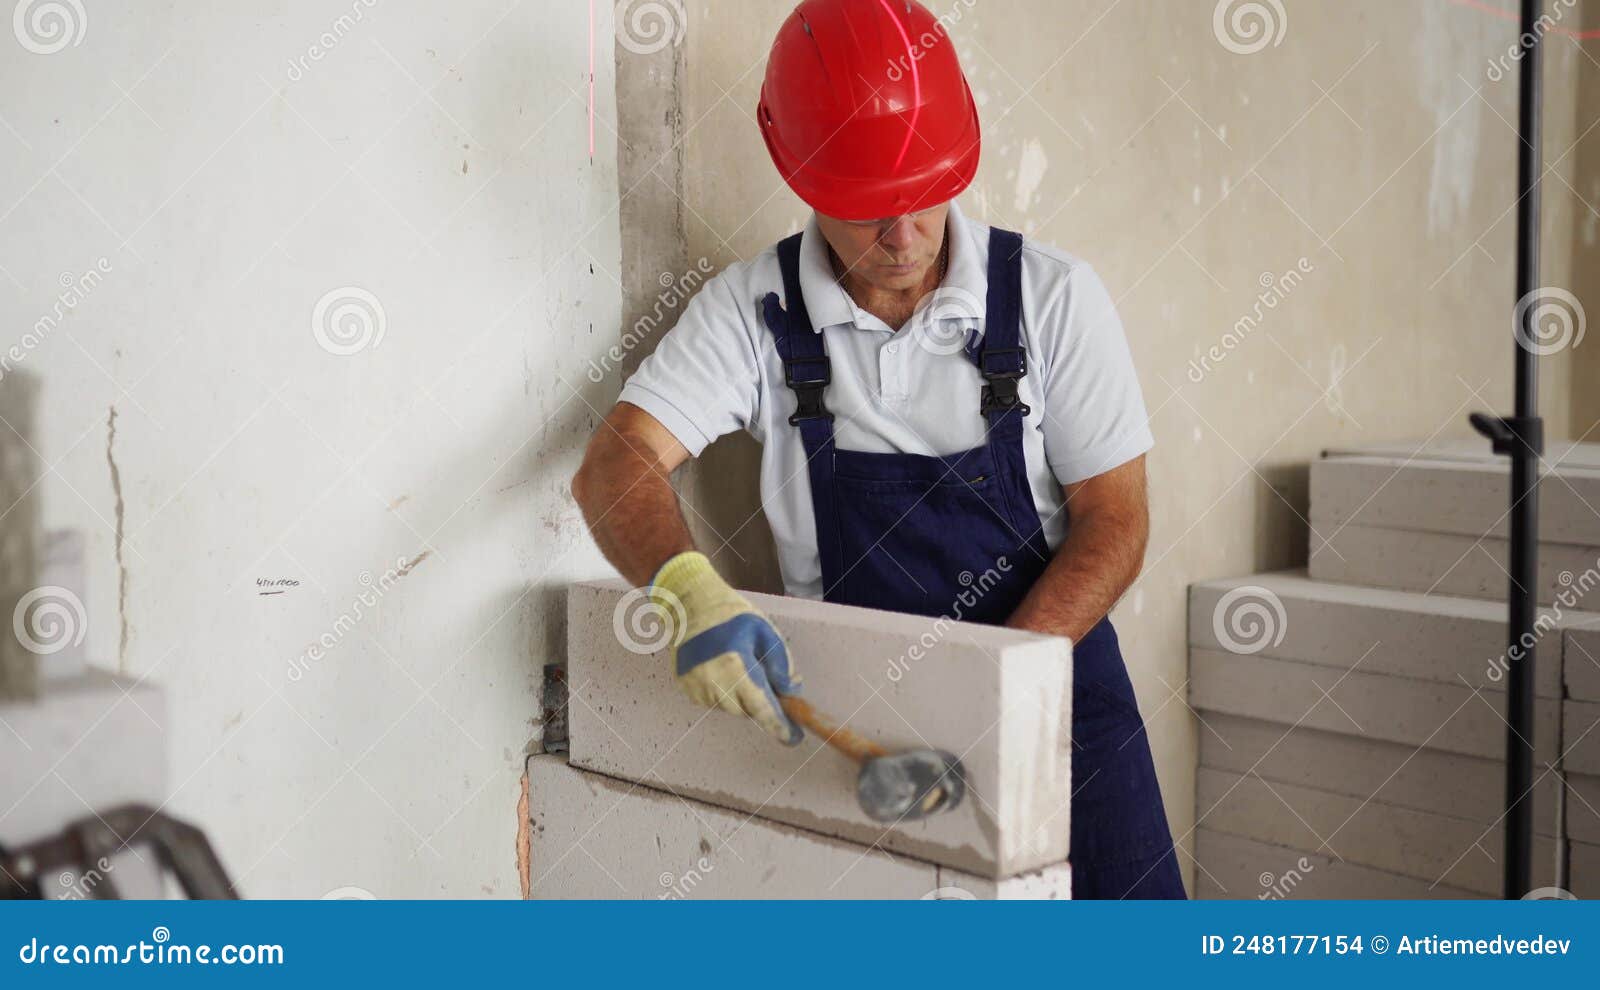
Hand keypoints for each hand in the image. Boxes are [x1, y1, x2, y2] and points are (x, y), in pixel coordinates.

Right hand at [650, 551, 801, 744]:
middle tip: (763, 681)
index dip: (780, 727)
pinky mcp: (686, 690)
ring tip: (738, 667)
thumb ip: (781, 664)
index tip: (794, 738)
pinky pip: (713, 702)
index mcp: (735, 667)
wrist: (690, 606)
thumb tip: (791, 690)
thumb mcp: (765, 632)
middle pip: (746, 712)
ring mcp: (696, 688)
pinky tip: (721, 669)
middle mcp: (713, 683)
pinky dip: (724, 693)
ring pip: (730, 708)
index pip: (762, 708)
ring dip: (741, 697)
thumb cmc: (731, 616)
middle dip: (760, 703)